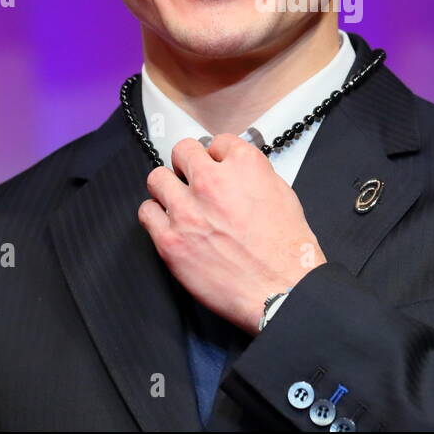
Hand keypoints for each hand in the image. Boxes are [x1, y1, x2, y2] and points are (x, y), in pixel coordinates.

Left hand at [138, 134, 326, 334]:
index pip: (217, 142)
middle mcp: (212, 182)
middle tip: (194, 180)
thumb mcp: (283, 195)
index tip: (215, 166)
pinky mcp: (170, 240)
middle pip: (182, 151)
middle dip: (189, 165)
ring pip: (157, 179)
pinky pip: (146, 212)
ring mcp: (187, 210)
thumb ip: (254, 176)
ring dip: (168, 188)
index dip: (217, 156)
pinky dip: (155, 216)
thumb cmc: (287, 252)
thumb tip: (236, 172)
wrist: (282, 290)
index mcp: (244, 166)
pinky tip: (169, 224)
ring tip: (178, 201)